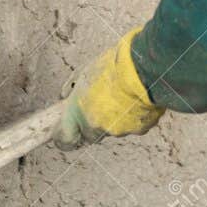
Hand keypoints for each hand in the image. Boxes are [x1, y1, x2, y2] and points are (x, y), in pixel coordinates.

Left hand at [54, 28, 165, 149]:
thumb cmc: (112, 66)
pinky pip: (134, 126)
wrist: (143, 68)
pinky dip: (135, 117)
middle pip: (90, 135)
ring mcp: (117, 130)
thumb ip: (72, 88)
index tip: (66, 132)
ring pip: (113, 130)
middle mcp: (94, 127)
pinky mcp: (138, 130)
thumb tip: (64, 95)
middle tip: (101, 106)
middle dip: (94, 124)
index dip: (64, 137)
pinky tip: (138, 99)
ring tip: (124, 96)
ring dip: (116, 119)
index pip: (63, 139)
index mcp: (77, 114)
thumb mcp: (83, 72)